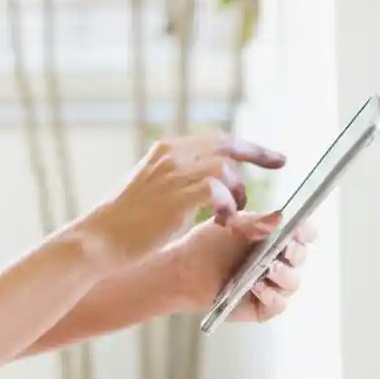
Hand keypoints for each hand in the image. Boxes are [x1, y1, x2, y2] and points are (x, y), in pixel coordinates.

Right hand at [72, 132, 286, 271]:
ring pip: (225, 168)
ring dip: (236, 192)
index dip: (245, 146)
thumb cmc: (121, 223)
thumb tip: (203, 183)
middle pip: (227, 143)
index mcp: (164, 150)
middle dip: (258, 152)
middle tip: (280, 162)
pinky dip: (228, 207)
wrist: (98, 240)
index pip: (215, 138)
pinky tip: (221, 223)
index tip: (270, 155)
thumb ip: (173, 178)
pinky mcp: (178, 196)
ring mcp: (174, 173)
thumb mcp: (147, 188)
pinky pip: (219, 191)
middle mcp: (171, 155)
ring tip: (231, 214)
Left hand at [170, 212, 318, 322]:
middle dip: (296, 253)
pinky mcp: (262, 306)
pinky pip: (279, 304)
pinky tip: (256, 287)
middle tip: (284, 249)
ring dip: (283, 275)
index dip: (306, 232)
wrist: (183, 270)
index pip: (303, 234)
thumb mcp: (231, 225)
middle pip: (301, 258)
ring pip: (292, 282)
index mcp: (275, 237)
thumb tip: (281, 217)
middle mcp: (278, 260)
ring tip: (266, 269)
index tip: (300, 231)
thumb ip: (256, 222)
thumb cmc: (208, 243)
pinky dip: (272, 296)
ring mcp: (272, 284)